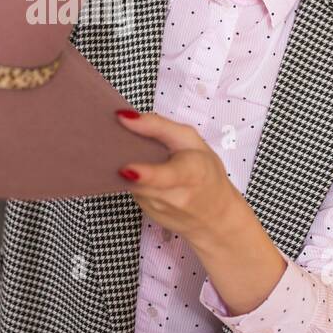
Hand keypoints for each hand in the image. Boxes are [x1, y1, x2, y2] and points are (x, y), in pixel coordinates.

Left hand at [114, 109, 246, 246]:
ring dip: (127, 169)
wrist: (217, 214)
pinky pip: (134, 191)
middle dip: (123, 162)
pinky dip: (133, 179)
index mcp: (192, 172)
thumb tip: (123, 117)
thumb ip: (158, 126)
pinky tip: (141, 172)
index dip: (146, 174)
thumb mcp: (191, 140)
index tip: (126, 169)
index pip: (167, 176)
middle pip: (139, 180)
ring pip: (131, 185)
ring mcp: (160, 209)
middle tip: (115, 145)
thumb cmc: (205, 171)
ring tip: (136, 156)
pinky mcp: (148, 214)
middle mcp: (175, 196)